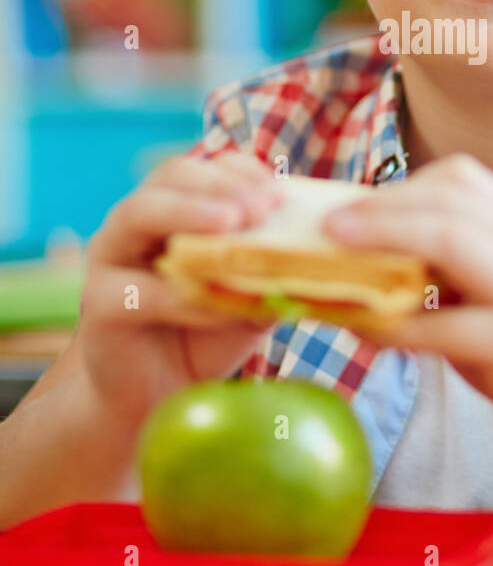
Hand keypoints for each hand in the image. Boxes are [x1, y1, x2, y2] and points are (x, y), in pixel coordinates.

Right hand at [80, 153, 286, 428]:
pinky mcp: (99, 303)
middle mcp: (139, 221)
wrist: (161, 396)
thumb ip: (272, 267)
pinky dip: (184, 296)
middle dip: (220, 185)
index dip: (244, 173)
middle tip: (261, 207)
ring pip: (140, 213)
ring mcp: (111, 257)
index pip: (208, 169)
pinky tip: (220, 306)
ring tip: (232, 223)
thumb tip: (320, 248)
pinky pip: (140, 290)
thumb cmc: (208, 334)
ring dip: (189, 212)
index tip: (281, 193)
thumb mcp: (251, 294)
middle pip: (172, 176)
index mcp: (177, 206)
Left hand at [323, 153, 492, 470]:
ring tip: (335, 253)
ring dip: (384, 239)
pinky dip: (394, 325)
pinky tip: (362, 332)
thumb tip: (360, 254)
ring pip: (452, 241)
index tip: (352, 208)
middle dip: (381, 206)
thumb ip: (447, 268)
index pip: (461, 177)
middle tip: (326, 222)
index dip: (401, 186)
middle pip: (450, 200)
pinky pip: (443, 326)